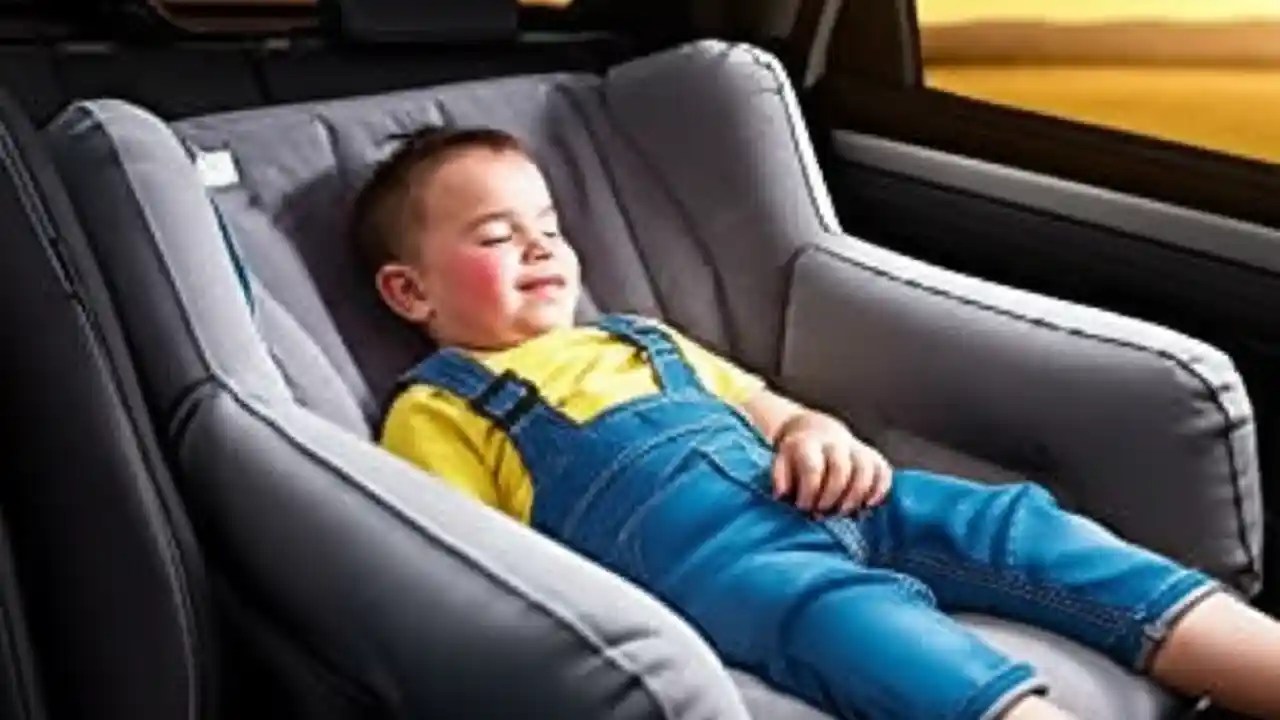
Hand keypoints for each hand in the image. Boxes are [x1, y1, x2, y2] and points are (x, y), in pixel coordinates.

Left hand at [771, 412, 892, 516]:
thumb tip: (782, 494)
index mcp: (808, 444)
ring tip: (846, 512)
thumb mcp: (780, 461)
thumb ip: (780, 477)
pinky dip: (880, 489)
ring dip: (857, 495)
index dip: (809, 491)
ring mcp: (856, 447)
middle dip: (833, 496)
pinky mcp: (872, 455)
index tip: (803, 507)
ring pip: (865, 468)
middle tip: (824, 512)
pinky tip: (869, 504)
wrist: (815, 430)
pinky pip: (883, 470)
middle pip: (841, 468)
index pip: (812, 467)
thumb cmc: (796, 455)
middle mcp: (834, 443)